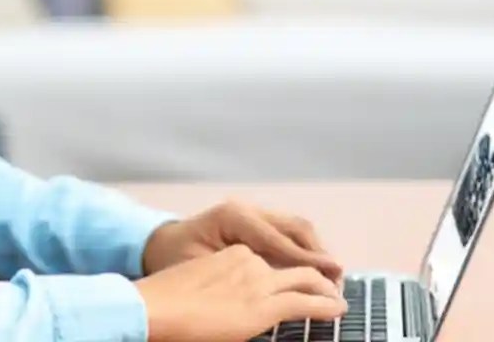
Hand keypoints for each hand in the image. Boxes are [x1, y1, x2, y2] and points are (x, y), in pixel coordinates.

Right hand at [136, 244, 345, 341]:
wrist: (155, 307)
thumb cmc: (165, 300)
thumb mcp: (198, 282)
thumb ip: (221, 284)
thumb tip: (228, 303)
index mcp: (233, 253)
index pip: (271, 258)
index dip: (290, 268)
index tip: (299, 278)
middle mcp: (250, 260)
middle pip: (295, 263)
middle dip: (317, 272)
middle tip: (330, 284)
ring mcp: (258, 282)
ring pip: (306, 281)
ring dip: (326, 289)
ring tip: (337, 298)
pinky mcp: (264, 307)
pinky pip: (307, 303)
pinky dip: (326, 305)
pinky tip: (337, 310)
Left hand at [142, 199, 342, 280]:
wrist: (157, 244)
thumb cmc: (174, 259)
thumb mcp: (201, 268)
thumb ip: (237, 273)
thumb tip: (277, 283)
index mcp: (233, 217)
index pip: (279, 239)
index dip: (307, 258)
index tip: (332, 272)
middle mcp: (247, 209)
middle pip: (294, 226)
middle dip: (318, 251)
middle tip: (337, 277)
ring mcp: (252, 212)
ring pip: (294, 227)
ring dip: (314, 249)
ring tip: (330, 275)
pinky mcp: (254, 221)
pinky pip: (286, 232)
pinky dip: (302, 248)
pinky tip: (311, 268)